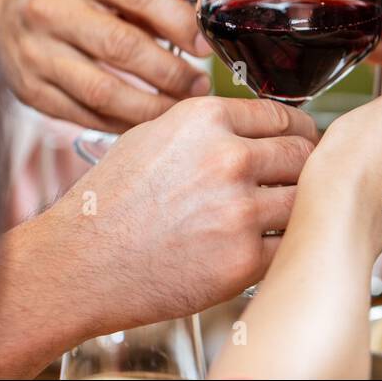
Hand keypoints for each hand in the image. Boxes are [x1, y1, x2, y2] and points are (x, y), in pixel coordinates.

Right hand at [0, 0, 213, 130]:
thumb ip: (146, 2)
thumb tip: (198, 35)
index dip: (178, 22)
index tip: (204, 47)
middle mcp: (50, 11)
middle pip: (122, 47)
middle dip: (170, 73)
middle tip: (199, 86)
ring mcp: (35, 54)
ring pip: (102, 91)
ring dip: (150, 107)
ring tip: (178, 109)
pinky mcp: (29, 91)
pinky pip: (84, 115)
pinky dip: (122, 123)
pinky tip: (145, 122)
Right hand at [48, 96, 318, 331]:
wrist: (77, 265)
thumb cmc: (108, 203)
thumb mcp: (152, 135)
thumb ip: (208, 128)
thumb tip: (256, 128)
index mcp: (206, 118)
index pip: (284, 116)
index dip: (297, 132)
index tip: (300, 143)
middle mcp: (227, 157)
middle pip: (304, 154)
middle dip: (303, 168)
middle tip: (295, 181)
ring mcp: (238, 209)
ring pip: (304, 199)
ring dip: (296, 207)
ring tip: (277, 215)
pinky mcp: (242, 260)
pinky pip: (288, 245)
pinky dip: (281, 247)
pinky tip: (261, 245)